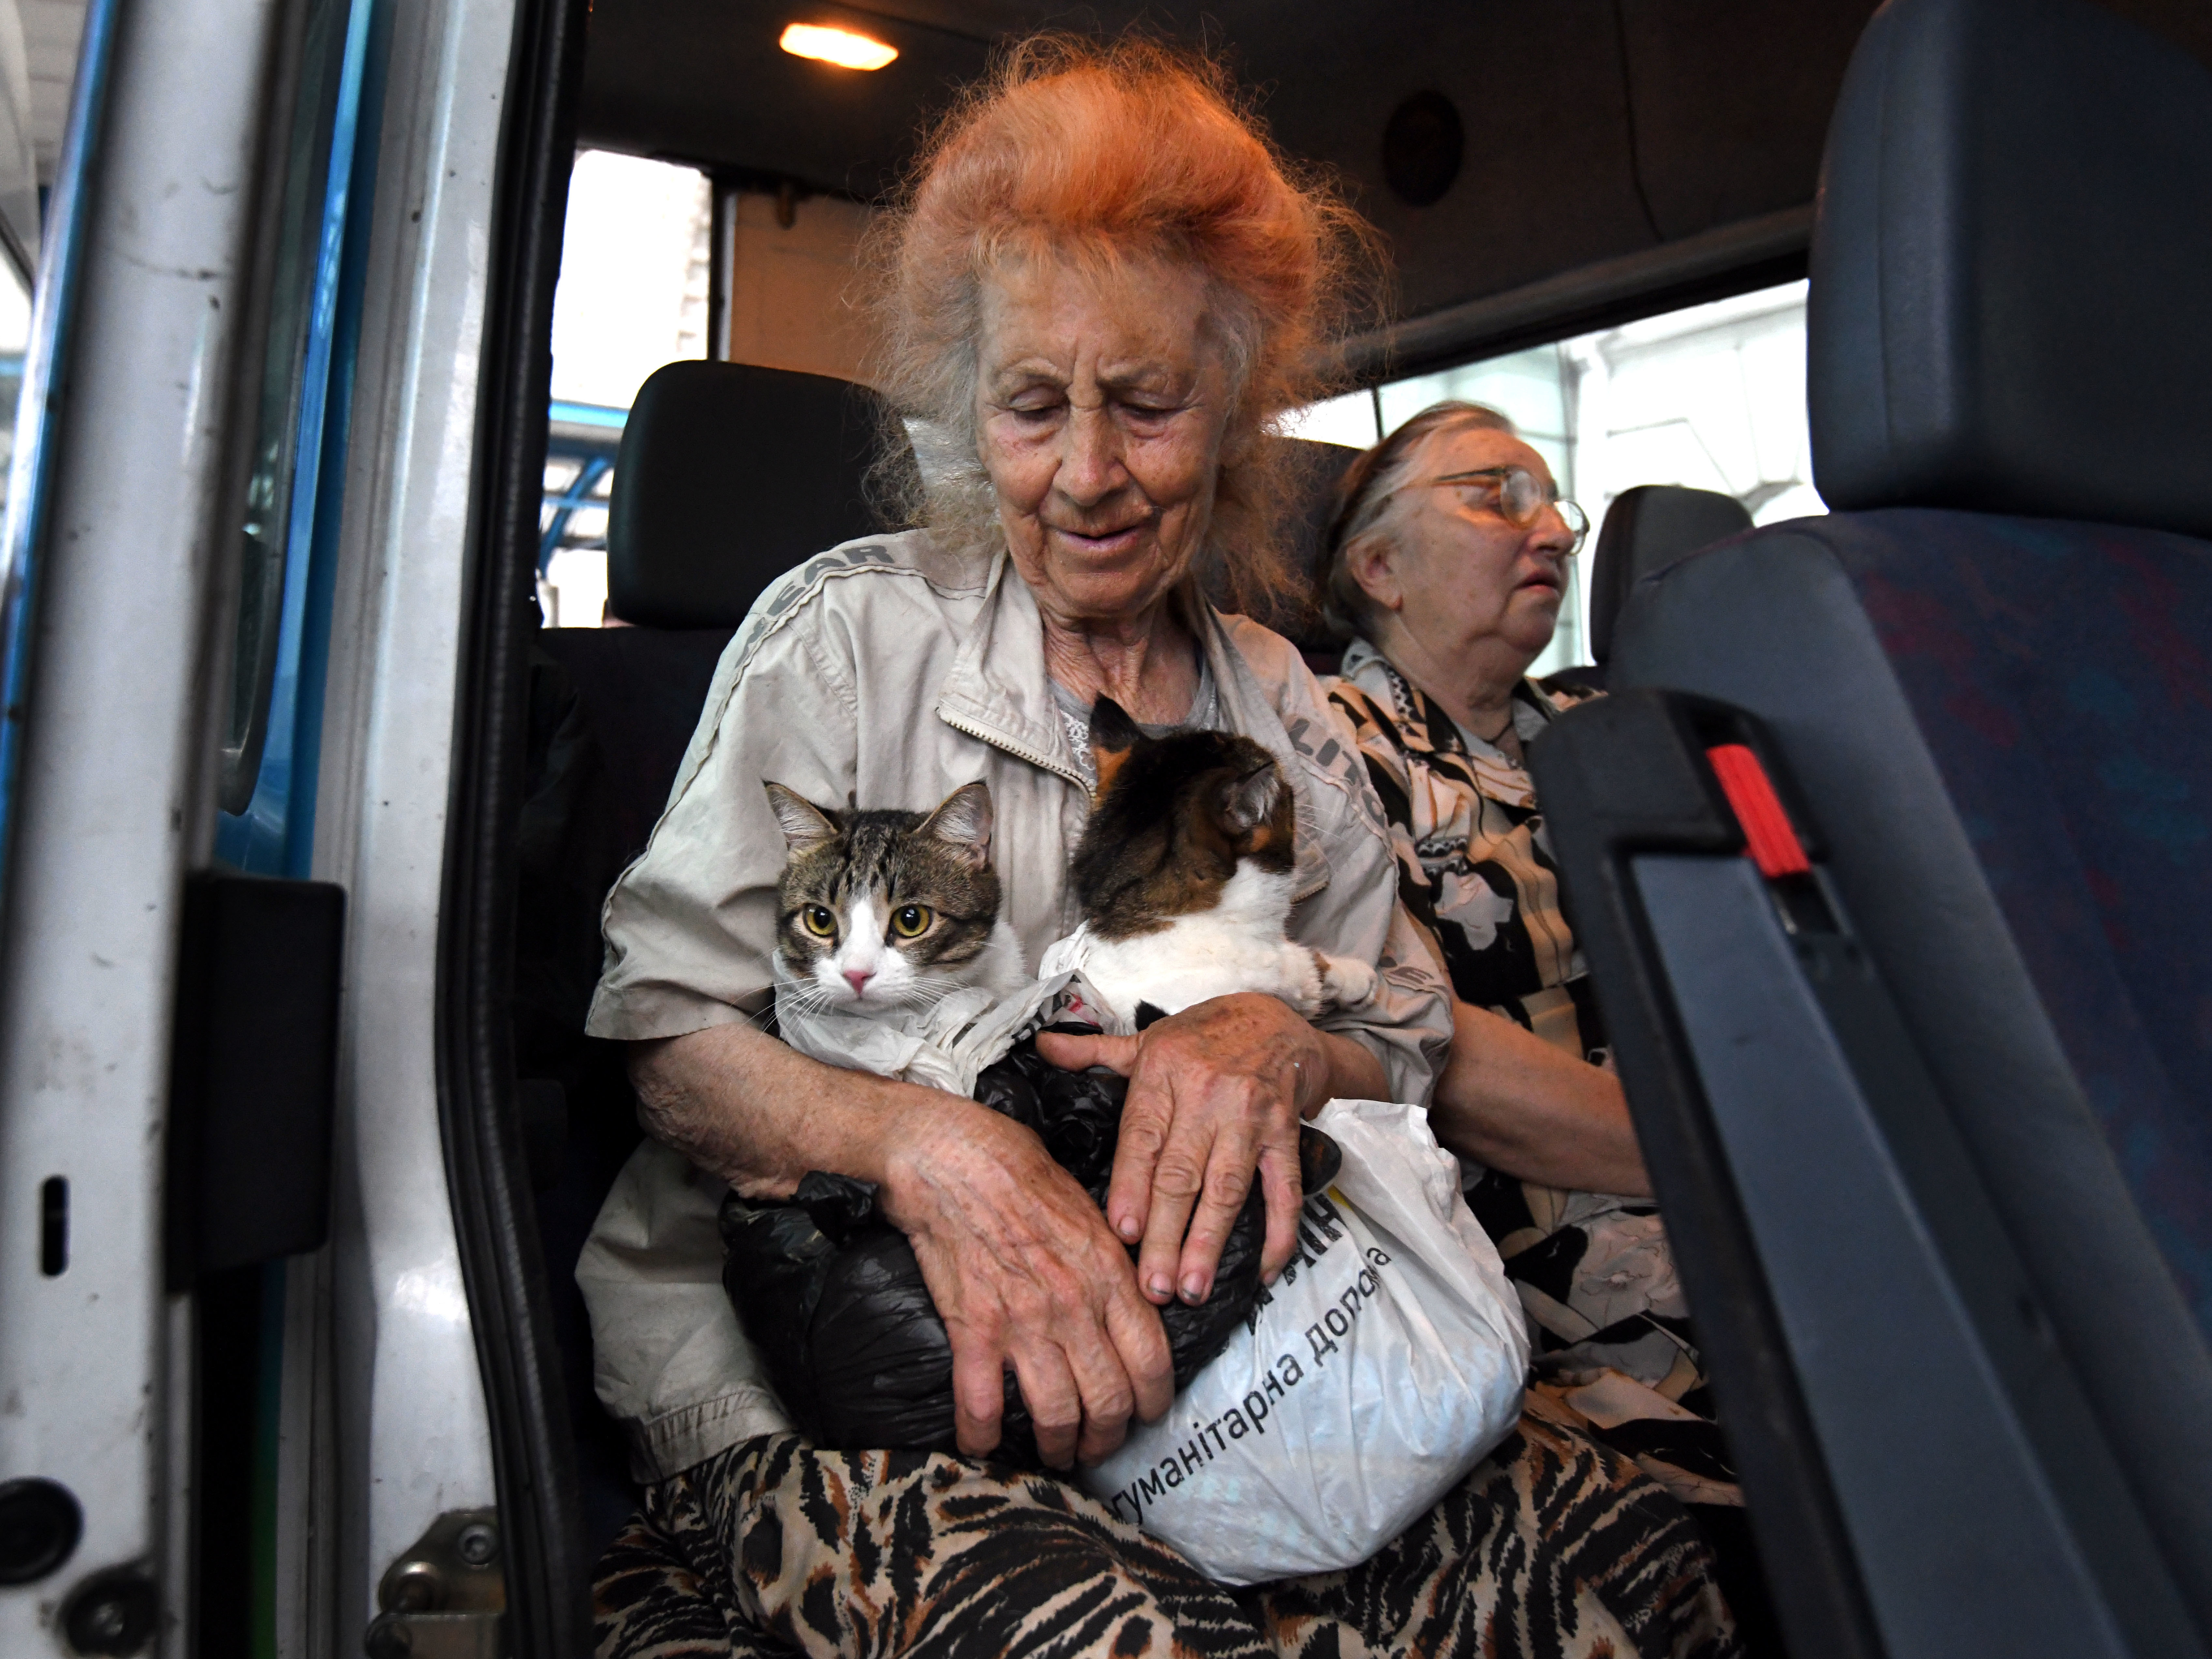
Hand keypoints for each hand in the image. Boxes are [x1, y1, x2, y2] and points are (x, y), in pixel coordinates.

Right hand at [877, 1097, 1172, 1469]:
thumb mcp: (1087, 1208)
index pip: (1151, 1358)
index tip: (1145, 1413)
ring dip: (1058, 1445)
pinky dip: (982, 1437)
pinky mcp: (972, 1327)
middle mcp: (1073, 1304)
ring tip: (1054, 1453)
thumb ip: (1110, 1261)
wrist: (949, 1155)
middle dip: (1107, 1436)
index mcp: (1108, 1272)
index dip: (1153, 1400)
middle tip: (1097, 1445)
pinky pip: (982, 1404)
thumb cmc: (1017, 1169)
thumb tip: (1130, 1300)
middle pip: (1109, 1399)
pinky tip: (981, 1446)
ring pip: (1057, 1412)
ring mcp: (1022, 1319)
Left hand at [1035, 993, 1324, 1309]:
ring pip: (1227, 1188)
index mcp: (1164, 1073)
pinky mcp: (1286, 1135)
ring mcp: (1251, 1118)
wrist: (1278, 1019)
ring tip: (1193, 1289)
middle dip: (1166, 1235)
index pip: (1143, 1138)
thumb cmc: (1204, 1036)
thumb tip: (1042, 1047)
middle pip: (1182, 1175)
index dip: (1132, 1187)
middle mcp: (1207, 1095)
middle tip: (1153, 1286)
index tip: (1122, 1232)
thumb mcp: (1147, 1039)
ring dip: (1209, 1243)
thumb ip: (1095, 1052)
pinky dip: (1278, 1231)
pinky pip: (1284, 1189)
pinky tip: (1264, 1270)